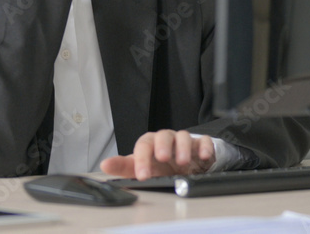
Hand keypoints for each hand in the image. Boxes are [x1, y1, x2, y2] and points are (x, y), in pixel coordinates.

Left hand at [99, 130, 215, 180]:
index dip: (142, 159)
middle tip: (163, 158)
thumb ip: (123, 167)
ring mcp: (183, 141)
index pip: (143, 145)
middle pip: (163, 135)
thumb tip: (104, 164)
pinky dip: (205, 147)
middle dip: (163, 146)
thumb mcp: (140, 168)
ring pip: (183, 136)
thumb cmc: (159, 166)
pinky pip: (203, 141)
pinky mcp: (200, 145)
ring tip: (183, 162)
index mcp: (150, 143)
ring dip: (183, 147)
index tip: (142, 175)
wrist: (183, 166)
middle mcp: (166, 139)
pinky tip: (204, 156)